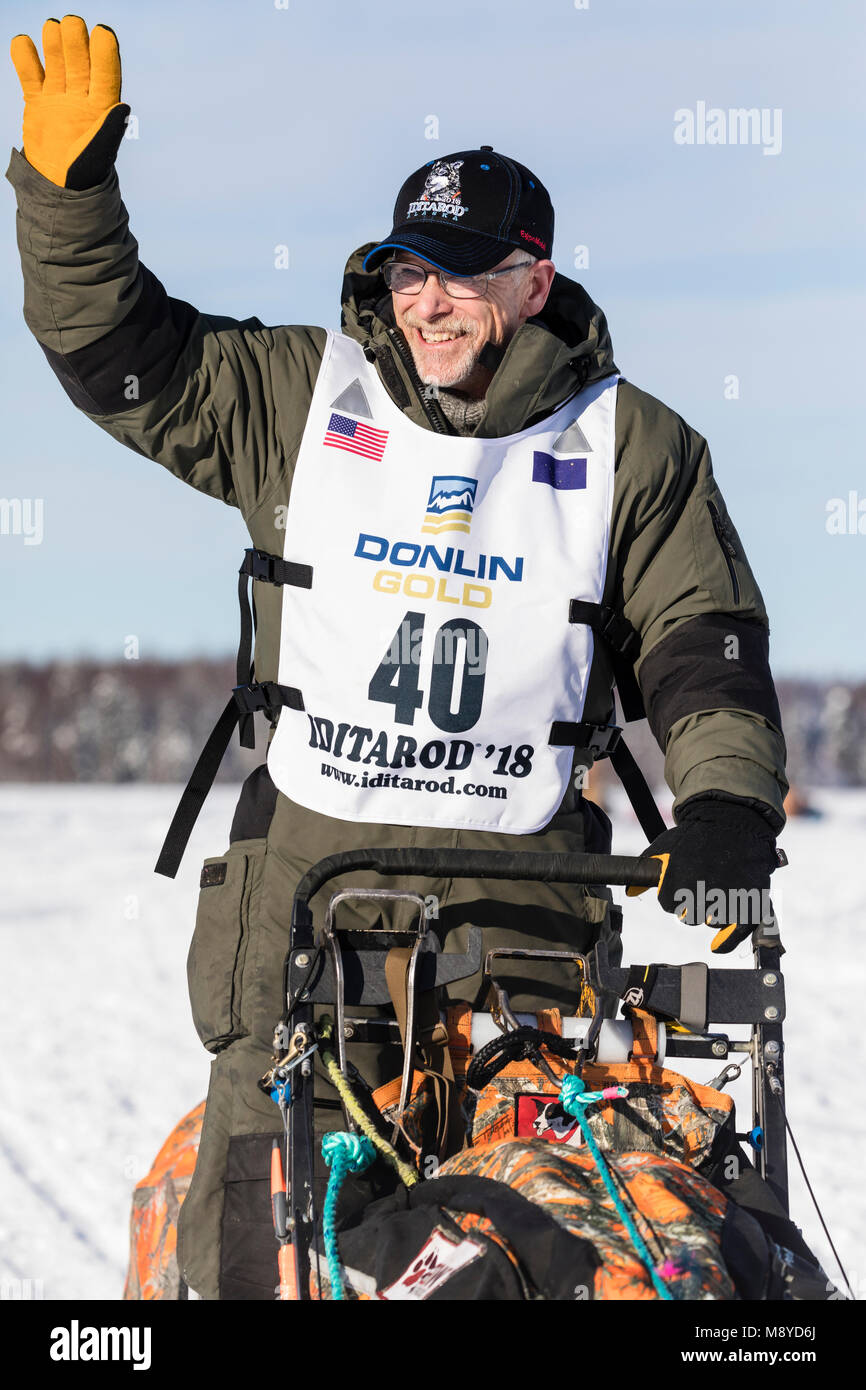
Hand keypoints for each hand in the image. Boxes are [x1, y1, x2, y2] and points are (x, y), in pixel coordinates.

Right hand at [10, 15, 128, 188]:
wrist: (59, 187)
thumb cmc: (86, 172)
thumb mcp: (100, 153)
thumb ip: (110, 129)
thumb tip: (122, 106)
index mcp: (102, 105)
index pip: (106, 73)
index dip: (105, 52)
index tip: (103, 33)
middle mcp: (81, 95)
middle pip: (79, 61)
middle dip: (76, 42)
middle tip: (72, 25)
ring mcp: (59, 96)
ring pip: (56, 62)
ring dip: (54, 44)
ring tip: (52, 28)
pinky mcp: (37, 100)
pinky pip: (30, 74)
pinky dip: (25, 57)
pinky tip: (23, 43)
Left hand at [627, 796, 780, 953]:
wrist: (732, 821)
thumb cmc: (696, 834)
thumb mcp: (664, 846)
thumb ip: (645, 870)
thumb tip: (630, 892)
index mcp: (676, 880)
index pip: (668, 905)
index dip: (675, 895)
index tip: (683, 884)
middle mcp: (699, 892)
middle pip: (688, 917)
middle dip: (692, 905)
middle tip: (702, 886)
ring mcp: (725, 898)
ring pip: (710, 921)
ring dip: (711, 913)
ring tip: (718, 890)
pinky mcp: (749, 901)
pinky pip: (736, 932)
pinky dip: (727, 940)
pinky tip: (717, 945)